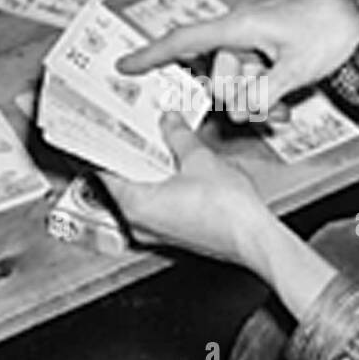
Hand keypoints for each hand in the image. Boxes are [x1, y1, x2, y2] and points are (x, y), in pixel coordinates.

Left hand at [98, 113, 273, 267]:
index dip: (104, 149)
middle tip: (135, 132)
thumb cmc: (227, 211)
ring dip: (148, 171)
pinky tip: (176, 169)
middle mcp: (141, 223)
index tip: (105, 133)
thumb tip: (170, 122)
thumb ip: (179, 136)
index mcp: (136, 205)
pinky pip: (158, 206)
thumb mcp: (199, 159)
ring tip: (159, 146)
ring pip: (141, 195)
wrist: (254, 237)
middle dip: (131, 156)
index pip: (104, 174)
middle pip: (122, 183)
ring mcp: (157, 232)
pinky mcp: (175, 234)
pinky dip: (162, 187)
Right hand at [116, 0, 358, 122]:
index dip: (151, 54)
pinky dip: (263, 95)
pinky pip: (250, 80)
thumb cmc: (330, 28)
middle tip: (267, 103)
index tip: (125, 65)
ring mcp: (251, 42)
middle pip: (214, 76)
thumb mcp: (298, 67)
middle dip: (236, 96)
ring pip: (233, 83)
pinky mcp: (263, 51)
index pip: (184, 40)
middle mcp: (239, 32)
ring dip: (255, 99)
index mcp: (238, 27)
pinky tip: (284, 100)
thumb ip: (265, 90)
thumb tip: (241, 105)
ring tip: (283, 100)